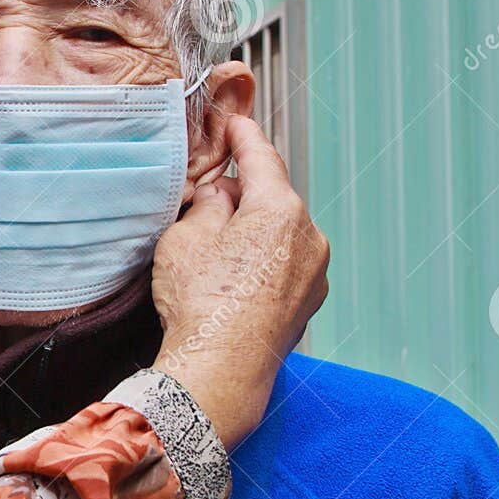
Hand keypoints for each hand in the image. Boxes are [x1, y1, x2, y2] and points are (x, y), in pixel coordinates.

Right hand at [151, 116, 329, 448]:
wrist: (219, 374)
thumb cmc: (200, 307)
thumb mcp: (184, 240)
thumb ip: (205, 207)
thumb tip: (219, 198)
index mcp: (280, 209)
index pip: (261, 159)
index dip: (244, 138)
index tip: (238, 125)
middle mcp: (309, 236)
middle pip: (273, 200)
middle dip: (242, 198)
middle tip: (206, 204)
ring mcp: (314, 274)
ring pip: (280, 237)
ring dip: (252, 235)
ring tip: (214, 254)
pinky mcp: (307, 304)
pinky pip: (284, 268)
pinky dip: (261, 265)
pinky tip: (231, 283)